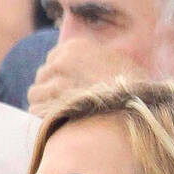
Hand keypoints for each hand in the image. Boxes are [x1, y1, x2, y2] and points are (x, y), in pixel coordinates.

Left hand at [27, 36, 142, 117]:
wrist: (137, 112)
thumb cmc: (134, 92)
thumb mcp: (117, 63)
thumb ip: (96, 62)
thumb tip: (90, 75)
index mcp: (75, 48)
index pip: (54, 60)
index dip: (62, 77)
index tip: (72, 89)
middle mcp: (61, 63)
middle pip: (43, 76)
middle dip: (51, 90)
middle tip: (67, 105)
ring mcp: (55, 85)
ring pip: (36, 94)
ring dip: (45, 104)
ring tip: (61, 116)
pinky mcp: (51, 108)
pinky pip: (36, 112)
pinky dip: (43, 119)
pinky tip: (57, 125)